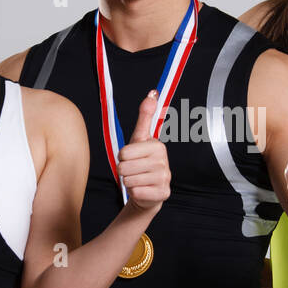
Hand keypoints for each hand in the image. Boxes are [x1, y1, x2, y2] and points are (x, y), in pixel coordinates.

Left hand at [117, 90, 170, 212]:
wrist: (149, 191)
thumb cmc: (141, 162)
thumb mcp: (140, 139)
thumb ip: (145, 117)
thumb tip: (152, 94)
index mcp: (158, 146)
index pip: (124, 152)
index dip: (123, 157)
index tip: (132, 157)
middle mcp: (163, 162)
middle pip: (124, 167)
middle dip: (124, 171)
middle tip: (134, 170)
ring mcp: (164, 179)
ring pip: (128, 180)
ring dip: (129, 182)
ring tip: (138, 179)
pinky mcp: (162, 194)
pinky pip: (136, 192)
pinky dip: (135, 193)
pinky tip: (142, 189)